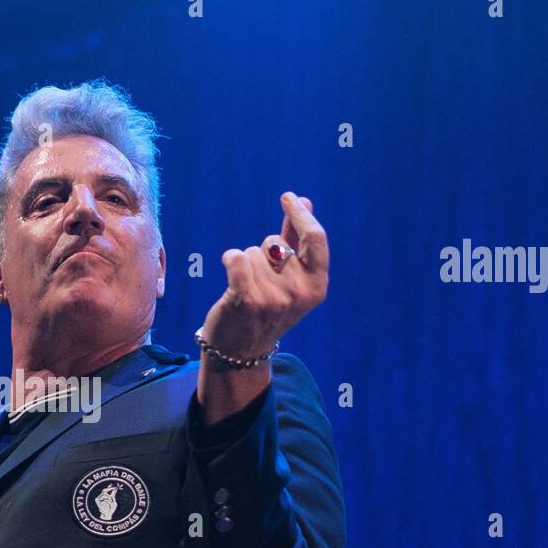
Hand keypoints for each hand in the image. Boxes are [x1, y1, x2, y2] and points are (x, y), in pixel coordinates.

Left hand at [201, 191, 328, 359]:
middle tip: (260, 281)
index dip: (301, 214)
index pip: (316, 238)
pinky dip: (230, 259)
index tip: (287, 198)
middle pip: (276, 243)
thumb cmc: (266, 307)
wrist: (240, 350)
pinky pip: (237, 258)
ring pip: (252, 252)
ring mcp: (274, 299)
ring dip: (245, 264)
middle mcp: (299, 293)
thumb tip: (305, 201)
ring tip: (247, 289)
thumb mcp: (290, 278)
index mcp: (317, 286)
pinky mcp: (247, 301)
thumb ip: (297, 239)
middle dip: (263, 252)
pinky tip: (230, 271)